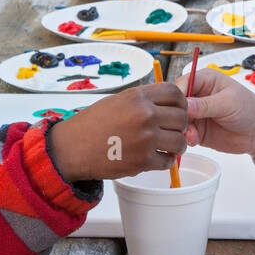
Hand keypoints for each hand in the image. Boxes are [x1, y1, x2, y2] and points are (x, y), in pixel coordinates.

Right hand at [48, 82, 187, 180]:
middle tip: (172, 131)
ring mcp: (146, 138)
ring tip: (168, 147)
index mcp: (138, 97)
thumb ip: (143, 101)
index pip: (175, 93)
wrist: (72, 148)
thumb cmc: (92, 124)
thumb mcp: (117, 101)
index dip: (181, 102)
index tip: (178, 110)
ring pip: (180, 141)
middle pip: (182, 117)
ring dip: (177, 145)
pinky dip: (166, 161)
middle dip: (180, 125)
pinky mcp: (143, 160)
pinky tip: (158, 158)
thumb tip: (168, 104)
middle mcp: (145, 115)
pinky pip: (168, 161)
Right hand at [184, 68, 254, 165]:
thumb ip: (206, 105)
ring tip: (191, 135)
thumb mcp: (228, 103)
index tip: (178, 107)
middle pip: (176, 102)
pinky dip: (186, 137)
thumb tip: (185, 105)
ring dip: (181, 128)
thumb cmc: (249, 109)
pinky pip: (184, 133)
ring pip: (177, 119)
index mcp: (204, 80)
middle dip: (177, 114)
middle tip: (183, 123)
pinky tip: (194, 140)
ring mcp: (195, 113)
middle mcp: (197, 95)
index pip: (182, 83)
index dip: (177, 95)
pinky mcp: (196, 129)